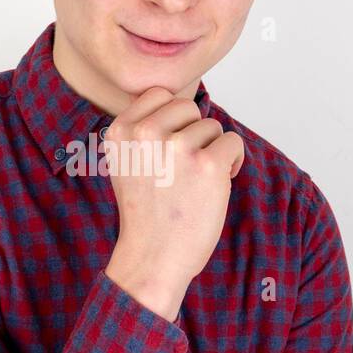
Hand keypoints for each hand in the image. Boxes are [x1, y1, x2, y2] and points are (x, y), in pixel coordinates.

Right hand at [102, 86, 243, 319]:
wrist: (153, 257)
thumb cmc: (146, 213)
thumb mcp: (125, 163)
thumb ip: (141, 130)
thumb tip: (177, 103)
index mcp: (120, 130)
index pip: (159, 94)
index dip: (173, 119)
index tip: (169, 148)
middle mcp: (145, 133)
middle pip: (188, 107)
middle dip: (194, 133)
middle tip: (185, 168)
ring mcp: (177, 147)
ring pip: (212, 126)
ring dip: (212, 151)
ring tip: (197, 182)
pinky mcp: (207, 165)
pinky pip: (232, 142)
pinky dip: (232, 162)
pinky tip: (218, 184)